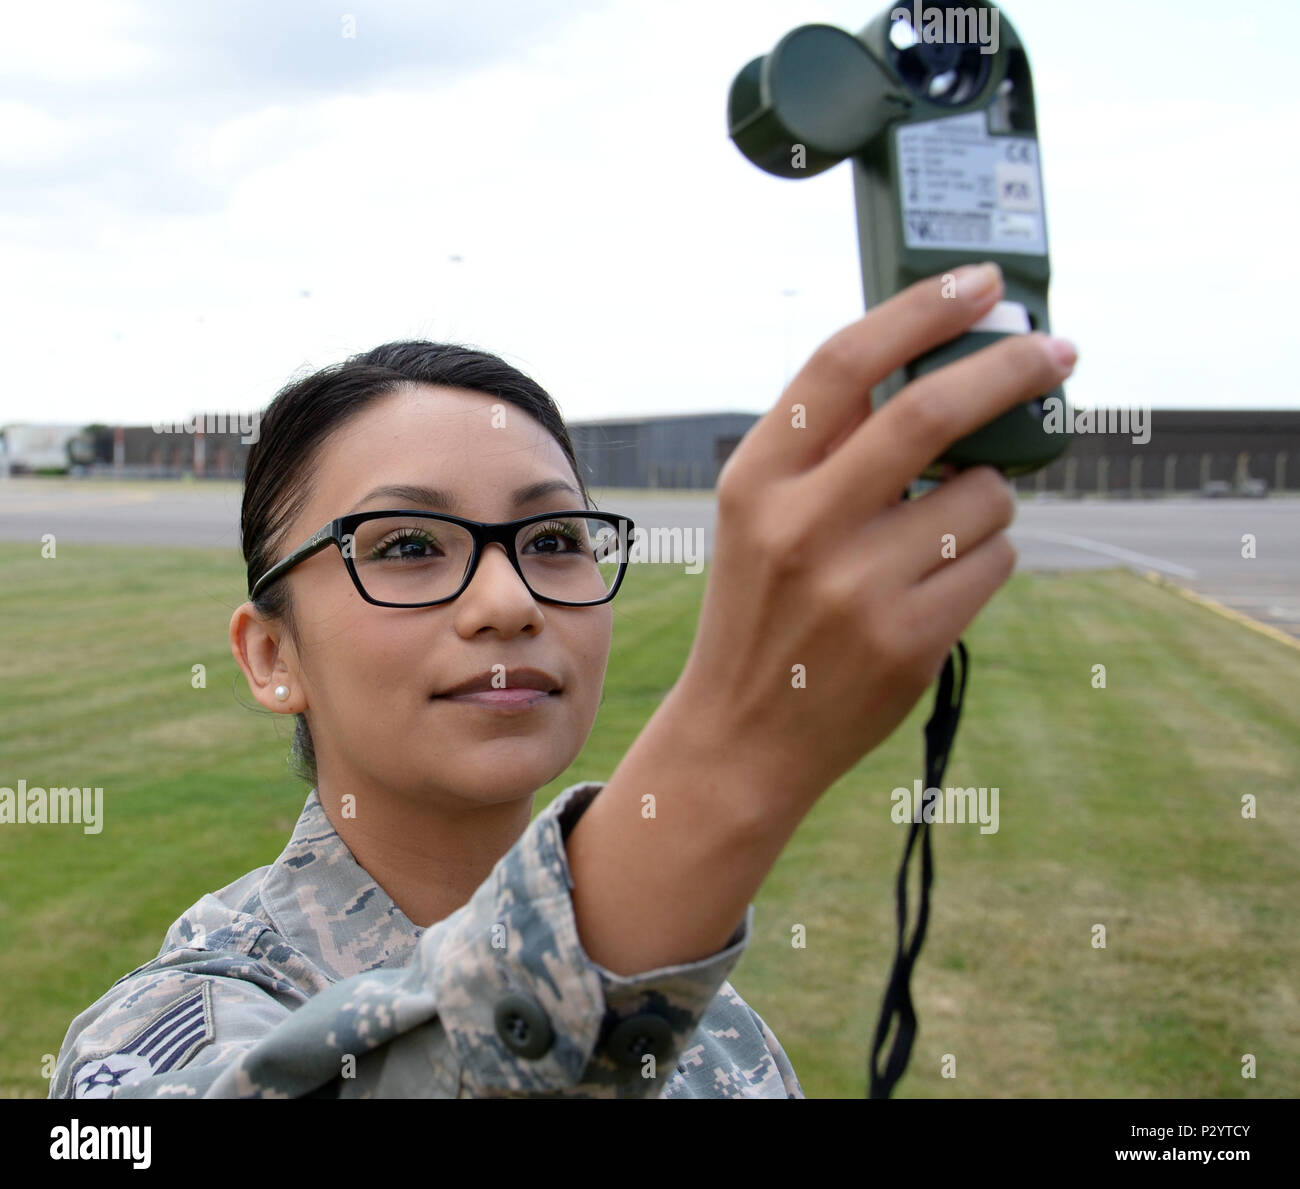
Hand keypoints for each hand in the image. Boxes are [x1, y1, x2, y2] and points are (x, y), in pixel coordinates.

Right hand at [668, 263, 1076, 809]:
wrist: (743, 733)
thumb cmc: (763, 607)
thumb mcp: (760, 515)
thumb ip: (827, 446)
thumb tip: (938, 362)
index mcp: (756, 479)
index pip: (843, 363)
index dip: (921, 309)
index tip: (983, 283)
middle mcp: (801, 525)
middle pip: (931, 411)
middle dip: (1011, 368)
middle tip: (1057, 351)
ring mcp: (857, 587)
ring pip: (983, 496)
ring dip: (988, 499)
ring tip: (940, 535)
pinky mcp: (909, 639)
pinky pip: (996, 562)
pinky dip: (987, 559)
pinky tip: (938, 587)